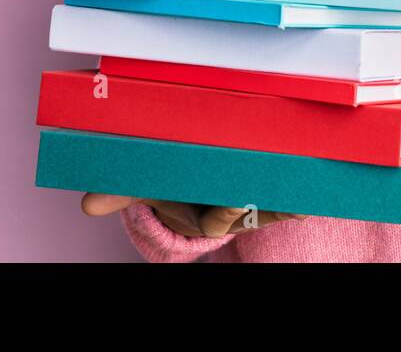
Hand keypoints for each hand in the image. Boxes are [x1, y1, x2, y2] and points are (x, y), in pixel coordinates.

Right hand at [81, 193, 308, 236]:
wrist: (186, 177)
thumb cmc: (166, 178)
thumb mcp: (143, 184)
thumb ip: (119, 192)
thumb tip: (87, 205)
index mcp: (199, 216)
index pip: (213, 222)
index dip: (224, 214)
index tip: (233, 204)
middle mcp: (226, 213)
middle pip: (248, 217)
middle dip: (264, 210)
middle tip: (282, 203)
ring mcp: (248, 204)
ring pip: (269, 210)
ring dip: (287, 205)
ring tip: (304, 199)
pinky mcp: (265, 193)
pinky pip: (283, 199)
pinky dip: (298, 197)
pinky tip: (313, 194)